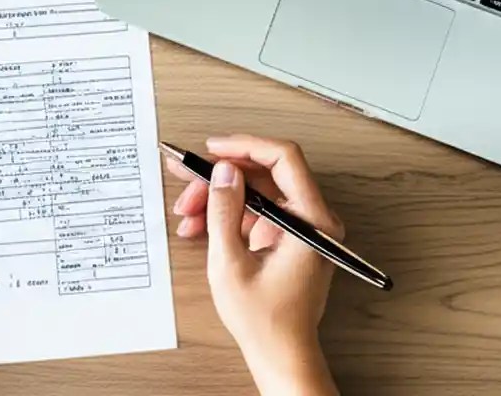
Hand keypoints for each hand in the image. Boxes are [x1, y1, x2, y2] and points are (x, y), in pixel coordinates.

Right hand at [169, 135, 343, 395]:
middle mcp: (313, 219)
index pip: (283, 159)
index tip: (213, 148)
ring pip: (256, 193)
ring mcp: (301, 228)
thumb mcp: (231, 262)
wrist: (280, 353)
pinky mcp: (288, 238)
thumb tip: (223, 172)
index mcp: (312, 221)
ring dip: (219, 198)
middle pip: (264, 176)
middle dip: (221, 178)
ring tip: (187, 212)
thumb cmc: (266, 320)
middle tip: (187, 179)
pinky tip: (200, 226)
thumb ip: (224, 211)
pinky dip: (228, 216)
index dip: (244, 147)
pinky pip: (256, 212)